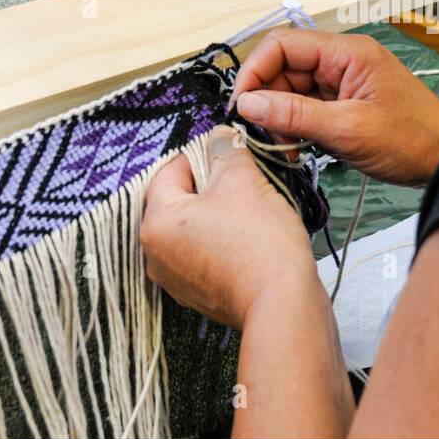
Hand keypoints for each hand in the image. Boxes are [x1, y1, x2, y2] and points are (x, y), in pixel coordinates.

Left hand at [140, 125, 319, 329]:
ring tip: (250, 211)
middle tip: (244, 182)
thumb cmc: (259, 240)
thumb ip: (224, 150)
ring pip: (192, 228)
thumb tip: (219, 136)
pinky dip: (221, 242)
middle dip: (210, 186)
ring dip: (217, 214)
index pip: (170, 170)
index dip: (202, 154)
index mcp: (156, 222)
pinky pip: (203, 254)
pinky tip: (249, 239)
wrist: (283, 302)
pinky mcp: (197, 296)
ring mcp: (175, 279)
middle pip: (178, 200)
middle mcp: (154, 254)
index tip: (230, 153)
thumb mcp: (242, 180)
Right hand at [231, 29, 438, 186]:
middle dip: (268, 102)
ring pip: (290, 91)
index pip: (282, 45)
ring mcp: (342, 83)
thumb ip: (295, 114)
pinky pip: (306, 108)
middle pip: (282, 69)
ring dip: (281, 119)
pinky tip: (299, 149)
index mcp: (347, 53)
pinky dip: (296, 127)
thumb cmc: (413, 140)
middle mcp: (341, 61)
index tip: (242, 106)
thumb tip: (247, 103)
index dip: (255, 72)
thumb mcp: (348, 129)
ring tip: (289, 148)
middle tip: (270, 137)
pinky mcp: (343, 104)